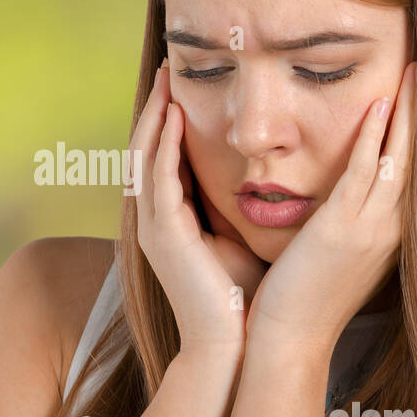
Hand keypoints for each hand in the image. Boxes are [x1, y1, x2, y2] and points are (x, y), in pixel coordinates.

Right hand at [131, 59, 267, 351]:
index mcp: (171, 224)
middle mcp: (154, 222)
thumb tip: (272, 178)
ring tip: (167, 79)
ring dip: (154, 116)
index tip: (182, 90)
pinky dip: (163, 143)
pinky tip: (173, 114)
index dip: (169, 124)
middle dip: (155, 109)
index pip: (164, 161)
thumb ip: (243, 209)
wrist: (233, 345)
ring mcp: (154, 228)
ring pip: (144, 158)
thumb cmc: (245, 299)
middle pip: (145, 151)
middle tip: (168, 70)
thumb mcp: (243, 240)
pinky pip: (157, 177)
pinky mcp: (163, 235)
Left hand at [246, 61, 415, 351]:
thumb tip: (345, 201)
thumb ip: (349, 225)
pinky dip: (375, 139)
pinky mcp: (341, 230)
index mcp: (392, 235)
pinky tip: (381, 105)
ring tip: (414, 70)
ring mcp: (369, 229)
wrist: (290, 341)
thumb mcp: (339, 255)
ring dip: (408, 112)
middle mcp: (391, 230)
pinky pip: (364, 173)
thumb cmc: (305, 299)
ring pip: (399, 158)